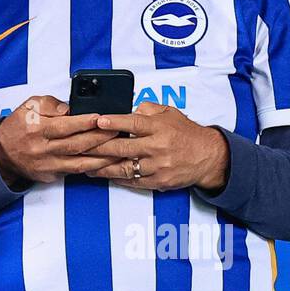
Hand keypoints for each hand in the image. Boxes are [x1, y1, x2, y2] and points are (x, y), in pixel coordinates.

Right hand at [0, 95, 124, 184]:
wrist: (2, 152)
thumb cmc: (19, 126)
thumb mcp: (29, 106)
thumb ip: (50, 103)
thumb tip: (70, 109)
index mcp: (37, 129)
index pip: (65, 126)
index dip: (84, 122)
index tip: (101, 118)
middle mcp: (42, 149)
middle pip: (76, 145)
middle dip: (100, 138)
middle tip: (117, 131)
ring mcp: (48, 165)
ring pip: (80, 163)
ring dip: (102, 157)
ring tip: (118, 150)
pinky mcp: (51, 176)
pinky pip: (75, 172)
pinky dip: (91, 167)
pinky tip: (105, 162)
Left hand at [82, 102, 228, 190]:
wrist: (208, 156)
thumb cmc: (186, 133)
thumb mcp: (170, 113)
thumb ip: (148, 109)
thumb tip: (128, 110)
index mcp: (159, 127)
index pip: (133, 123)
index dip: (115, 122)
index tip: (98, 121)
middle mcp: (157, 147)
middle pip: (123, 148)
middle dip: (99, 148)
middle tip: (81, 147)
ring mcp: (158, 166)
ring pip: (124, 167)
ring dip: (103, 167)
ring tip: (86, 165)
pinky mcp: (158, 181)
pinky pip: (133, 181)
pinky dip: (117, 178)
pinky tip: (104, 176)